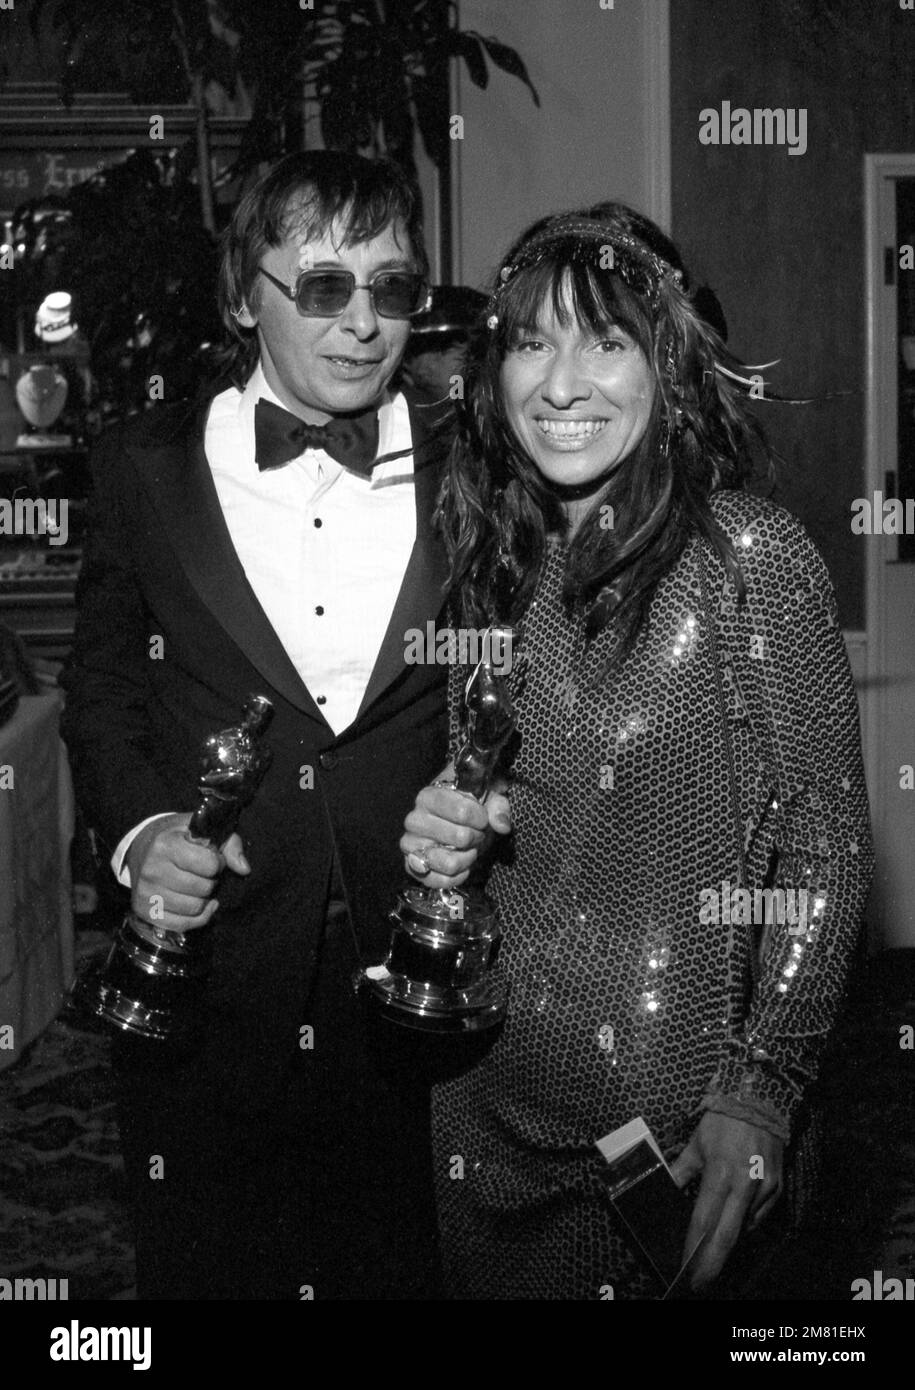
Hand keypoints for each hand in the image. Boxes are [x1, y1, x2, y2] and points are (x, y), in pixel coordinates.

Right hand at [126, 812, 250, 931]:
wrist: (142, 850)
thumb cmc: (178, 840)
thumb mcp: (202, 831)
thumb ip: (229, 844)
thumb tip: (244, 869)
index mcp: (167, 844)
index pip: (209, 864)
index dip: (217, 862)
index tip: (212, 860)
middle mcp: (153, 869)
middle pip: (202, 889)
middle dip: (210, 882)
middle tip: (203, 875)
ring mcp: (147, 893)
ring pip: (193, 909)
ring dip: (203, 900)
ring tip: (197, 888)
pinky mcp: (145, 911)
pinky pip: (181, 924)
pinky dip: (196, 918)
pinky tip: (198, 906)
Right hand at [400, 767, 511, 888]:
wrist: (450, 826)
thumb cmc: (468, 811)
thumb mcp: (487, 800)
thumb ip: (498, 808)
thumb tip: (502, 826)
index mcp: (428, 797)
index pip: (463, 811)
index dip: (481, 819)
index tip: (482, 819)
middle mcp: (414, 820)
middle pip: (460, 837)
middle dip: (476, 838)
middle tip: (476, 835)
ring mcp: (409, 845)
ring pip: (450, 863)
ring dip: (467, 858)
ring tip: (468, 850)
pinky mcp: (412, 867)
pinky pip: (440, 880)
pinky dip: (458, 876)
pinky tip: (461, 865)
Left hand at [669, 1111, 783, 1289]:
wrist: (760, 1099)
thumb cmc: (723, 1120)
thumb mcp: (696, 1144)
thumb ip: (680, 1171)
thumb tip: (665, 1189)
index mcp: (720, 1174)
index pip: (703, 1222)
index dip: (694, 1249)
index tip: (686, 1269)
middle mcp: (744, 1186)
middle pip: (727, 1237)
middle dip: (713, 1264)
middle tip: (701, 1284)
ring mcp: (764, 1189)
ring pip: (745, 1229)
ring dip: (729, 1245)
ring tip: (713, 1259)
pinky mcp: (778, 1187)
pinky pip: (760, 1216)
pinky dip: (746, 1226)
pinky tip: (734, 1228)